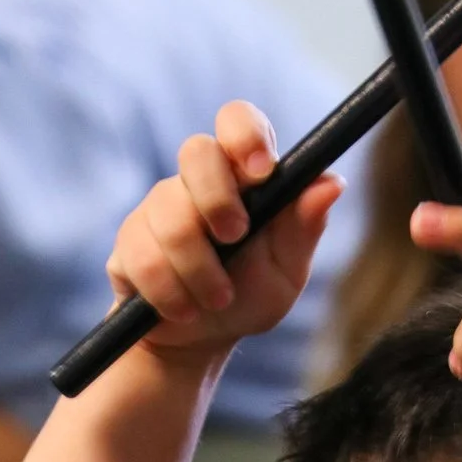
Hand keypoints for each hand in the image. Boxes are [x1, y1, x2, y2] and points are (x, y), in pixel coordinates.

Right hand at [106, 99, 344, 368]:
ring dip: (199, 269)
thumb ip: (303, 229)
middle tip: (235, 238)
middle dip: (217, 199)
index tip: (261, 172)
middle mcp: (195, 181)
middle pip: (195, 151)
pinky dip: (170, 292)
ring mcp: (157, 208)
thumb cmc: (248, 296)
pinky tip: (183, 308)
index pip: (237, 120)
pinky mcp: (128, 242)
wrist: (197, 341)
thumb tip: (332, 184)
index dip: (245, 135)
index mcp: (241, 176)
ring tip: (217, 299)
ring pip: (171, 217)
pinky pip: (143, 257)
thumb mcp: (286, 272)